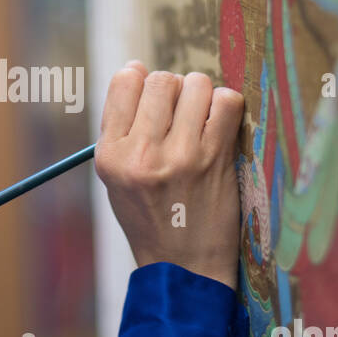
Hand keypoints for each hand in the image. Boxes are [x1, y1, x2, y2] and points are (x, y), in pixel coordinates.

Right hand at [95, 59, 244, 289]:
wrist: (183, 266)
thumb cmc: (150, 217)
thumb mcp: (115, 178)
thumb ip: (121, 128)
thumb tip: (139, 70)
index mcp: (110, 155)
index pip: (125, 80)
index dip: (141, 78)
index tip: (152, 95)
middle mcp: (141, 153)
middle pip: (161, 79)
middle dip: (173, 89)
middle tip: (179, 114)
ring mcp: (180, 155)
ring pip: (196, 84)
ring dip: (201, 95)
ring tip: (199, 120)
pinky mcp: (215, 160)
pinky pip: (227, 102)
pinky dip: (226, 106)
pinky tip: (219, 125)